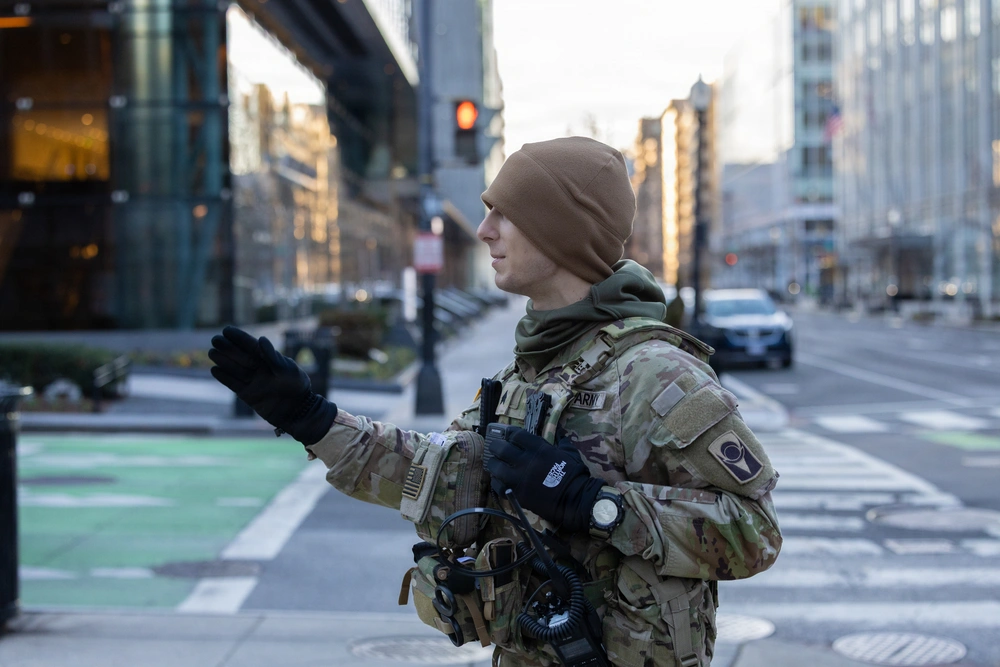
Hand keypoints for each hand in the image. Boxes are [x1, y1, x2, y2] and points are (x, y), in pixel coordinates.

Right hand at [209, 326, 336, 444]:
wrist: (297, 411)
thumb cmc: (296, 386)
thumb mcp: (287, 370)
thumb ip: (273, 357)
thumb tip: (261, 339)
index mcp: (269, 359)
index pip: (251, 345)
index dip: (239, 337)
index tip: (227, 330)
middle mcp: (259, 368)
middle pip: (240, 356)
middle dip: (227, 347)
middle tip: (215, 339)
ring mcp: (252, 381)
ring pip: (234, 369)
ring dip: (223, 360)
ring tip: (212, 352)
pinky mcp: (248, 394)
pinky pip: (233, 384)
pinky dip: (224, 377)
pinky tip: (214, 370)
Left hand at [486, 427, 601, 531]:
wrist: (575, 499)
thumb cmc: (574, 474)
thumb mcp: (569, 452)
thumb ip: (561, 442)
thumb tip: (560, 433)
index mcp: (538, 448)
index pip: (515, 435)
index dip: (509, 434)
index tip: (508, 436)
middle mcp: (524, 460)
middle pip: (500, 448)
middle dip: (496, 447)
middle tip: (496, 449)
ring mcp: (518, 478)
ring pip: (495, 467)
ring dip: (494, 464)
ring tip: (496, 465)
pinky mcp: (516, 493)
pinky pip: (498, 486)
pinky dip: (497, 483)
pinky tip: (500, 481)